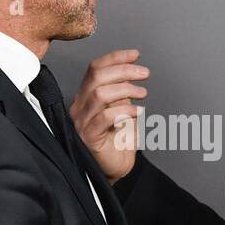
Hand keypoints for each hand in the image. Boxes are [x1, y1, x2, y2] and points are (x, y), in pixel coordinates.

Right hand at [70, 49, 148, 182]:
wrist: (115, 169)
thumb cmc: (117, 141)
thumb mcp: (121, 109)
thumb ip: (122, 91)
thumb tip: (133, 70)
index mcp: (85, 96)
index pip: (95, 69)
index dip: (115, 58)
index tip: (136, 55)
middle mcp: (79, 107)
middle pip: (97, 77)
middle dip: (124, 70)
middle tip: (144, 74)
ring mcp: (82, 122)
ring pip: (100, 94)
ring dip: (126, 90)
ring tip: (143, 94)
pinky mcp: (89, 137)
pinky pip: (105, 117)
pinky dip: (125, 111)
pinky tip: (137, 111)